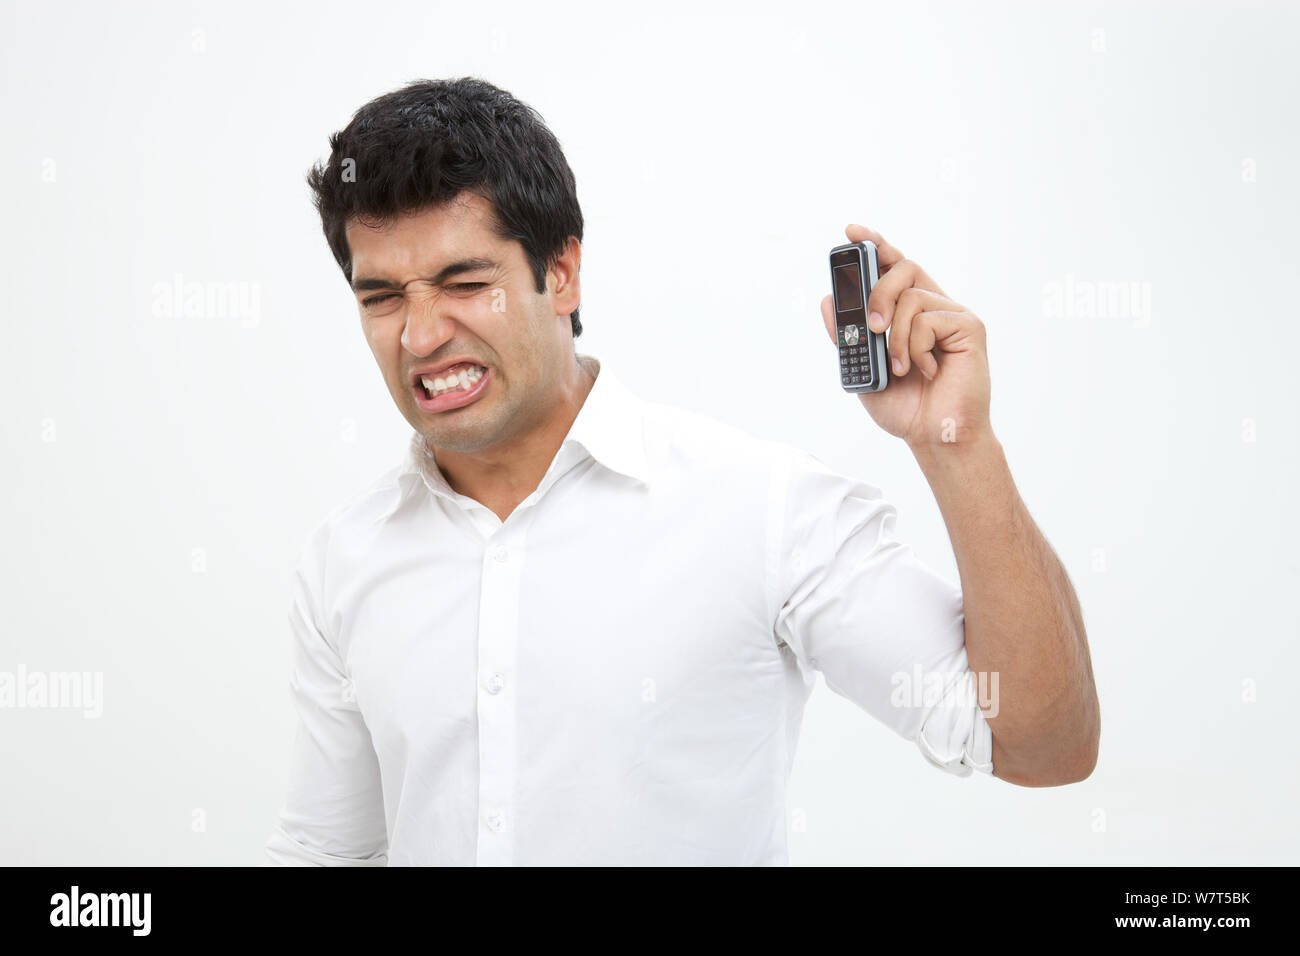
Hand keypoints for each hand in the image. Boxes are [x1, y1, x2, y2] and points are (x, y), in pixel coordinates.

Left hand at [820, 224, 992, 449]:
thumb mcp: (862, 369)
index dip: (874, 245)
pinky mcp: (969, 326)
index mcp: (906, 312)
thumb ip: (846, 336)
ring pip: (911, 297)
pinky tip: (926, 370)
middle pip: (902, 268)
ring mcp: (951, 314)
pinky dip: (917, 348)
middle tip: (872, 327)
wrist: (932, 435)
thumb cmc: (904, 405)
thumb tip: (828, 299)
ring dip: (895, 337)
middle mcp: (931, 305)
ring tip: (899, 367)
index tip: (851, 232)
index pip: (891, 267)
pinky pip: (930, 318)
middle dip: (878, 292)